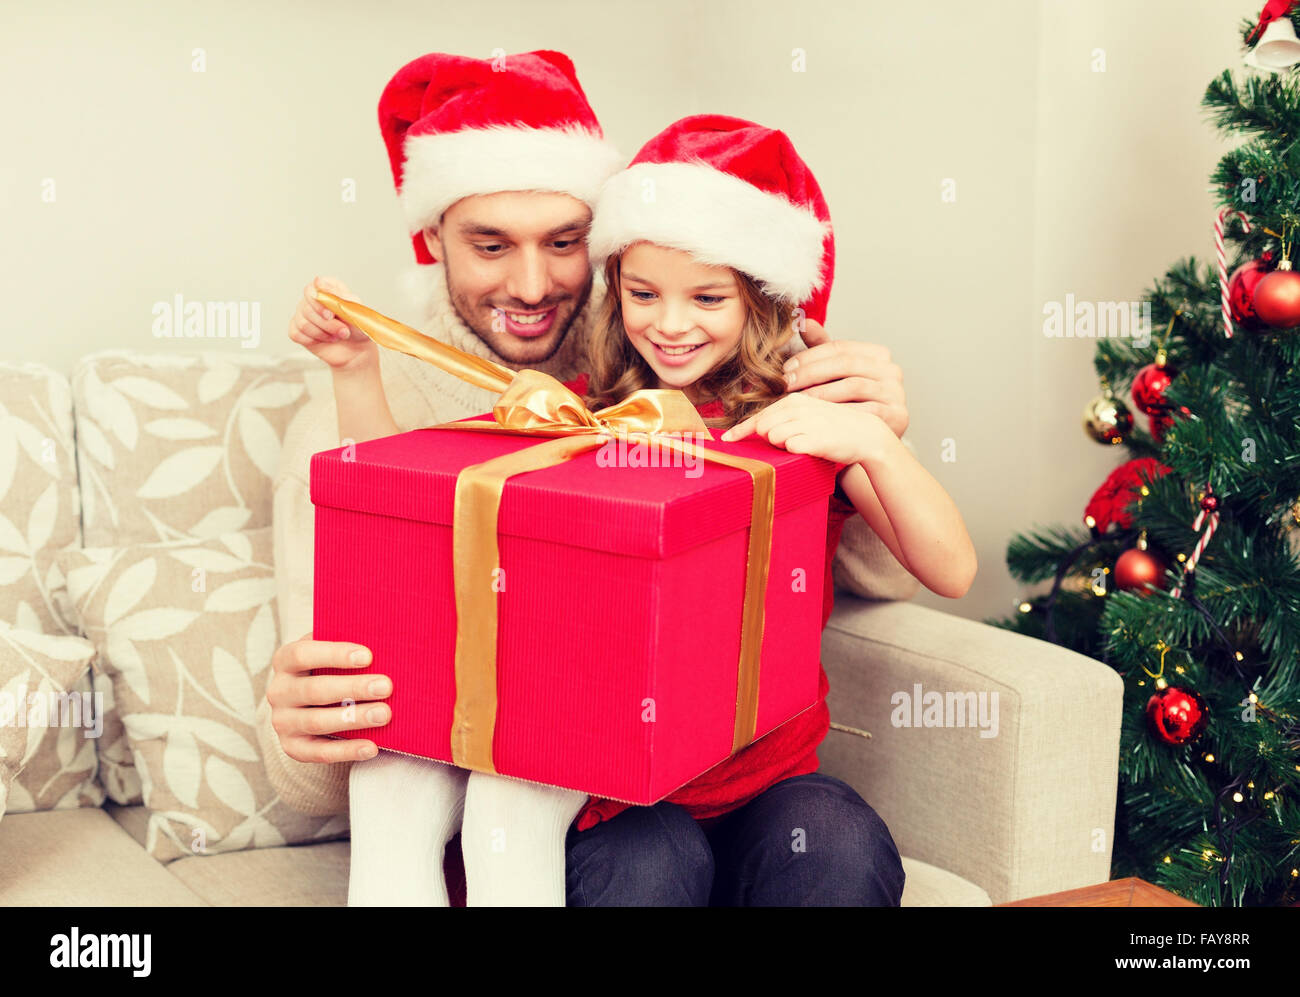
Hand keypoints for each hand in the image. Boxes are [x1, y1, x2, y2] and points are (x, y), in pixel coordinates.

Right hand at [266, 631, 390, 763]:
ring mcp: (283, 722)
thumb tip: (383, 635)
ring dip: (353, 719)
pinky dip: (347, 750)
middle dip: (353, 688)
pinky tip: (372, 747)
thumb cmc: (330, 668)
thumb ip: (348, 642)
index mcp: (285, 660)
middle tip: (386, 686)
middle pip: (314, 690)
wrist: (308, 704)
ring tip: (384, 714)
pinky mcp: (293, 747)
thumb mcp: (331, 652)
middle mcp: (279, 691)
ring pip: (317, 722)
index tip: (368, 656)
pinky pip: (320, 752)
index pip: (303, 654)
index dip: (334, 654)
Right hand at [288, 276, 376, 373]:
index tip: (331, 313)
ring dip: (323, 333)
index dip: (321, 300)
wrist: (358, 350)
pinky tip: (325, 339)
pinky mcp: (298, 329)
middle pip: (308, 307)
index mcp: (329, 288)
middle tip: (343, 331)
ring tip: (338, 336)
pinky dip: (313, 340)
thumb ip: (339, 296)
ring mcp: (303, 314)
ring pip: (303, 323)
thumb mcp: (355, 311)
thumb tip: (320, 284)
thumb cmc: (358, 328)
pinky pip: (297, 334)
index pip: (316, 286)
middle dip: (327, 324)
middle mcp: (313, 299)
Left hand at [720, 392, 888, 464]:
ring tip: (802, 445)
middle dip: (768, 439)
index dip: (740, 430)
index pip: (759, 416)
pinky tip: (809, 449)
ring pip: (772, 437)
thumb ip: (783, 419)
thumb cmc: (834, 429)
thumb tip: (757, 429)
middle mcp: (797, 407)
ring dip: (781, 446)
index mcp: (794, 400)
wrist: (866, 436)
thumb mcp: (808, 416)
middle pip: (761, 427)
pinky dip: (795, 451)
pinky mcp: (813, 438)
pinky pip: (789, 448)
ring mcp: (804, 421)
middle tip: (790, 443)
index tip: (726, 440)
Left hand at [783, 318, 908, 438]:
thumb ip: (821, 348)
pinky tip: (816, 418)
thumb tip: (803, 321)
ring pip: (853, 385)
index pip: (840, 347)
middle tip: (786, 384)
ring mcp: (896, 392)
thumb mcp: (836, 375)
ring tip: (798, 401)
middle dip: (812, 373)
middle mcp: (892, 370)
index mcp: (878, 354)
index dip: (810, 356)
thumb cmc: (850, 403)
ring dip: (821, 393)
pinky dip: (837, 413)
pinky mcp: (897, 416)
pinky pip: (862, 411)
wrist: (873, 440)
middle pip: (846, 364)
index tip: (785, 368)